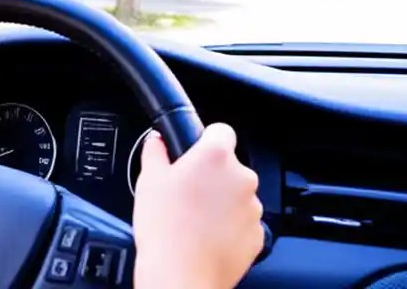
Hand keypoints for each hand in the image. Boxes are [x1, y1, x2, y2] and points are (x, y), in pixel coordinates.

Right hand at [132, 124, 263, 288]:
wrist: (181, 275)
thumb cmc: (165, 229)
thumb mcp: (148, 181)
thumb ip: (155, 151)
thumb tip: (157, 141)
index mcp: (215, 156)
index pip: (220, 131)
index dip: (205, 140)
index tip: (194, 154)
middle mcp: (242, 177)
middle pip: (229, 166)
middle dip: (211, 176)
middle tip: (186, 193)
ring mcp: (253, 207)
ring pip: (237, 195)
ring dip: (221, 202)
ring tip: (194, 219)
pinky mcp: (258, 233)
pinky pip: (243, 222)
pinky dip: (229, 226)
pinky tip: (206, 236)